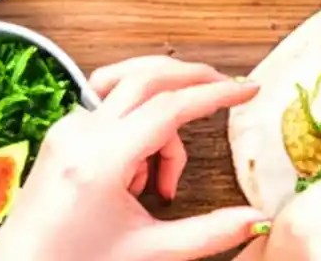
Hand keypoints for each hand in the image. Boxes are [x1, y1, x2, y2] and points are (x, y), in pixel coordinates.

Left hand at [0, 57, 267, 260]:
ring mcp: (66, 129)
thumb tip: (257, 221)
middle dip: (194, 78)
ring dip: (162, 111)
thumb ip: (209, 233)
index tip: (249, 88)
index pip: (170, 107)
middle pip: (148, 77)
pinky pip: (112, 107)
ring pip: (130, 88)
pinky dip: (138, 125)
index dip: (217, 93)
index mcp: (99, 160)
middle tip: (228, 89)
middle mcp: (79, 134)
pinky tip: (140, 169)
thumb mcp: (149, 252)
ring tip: (165, 169)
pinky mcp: (62, 132)